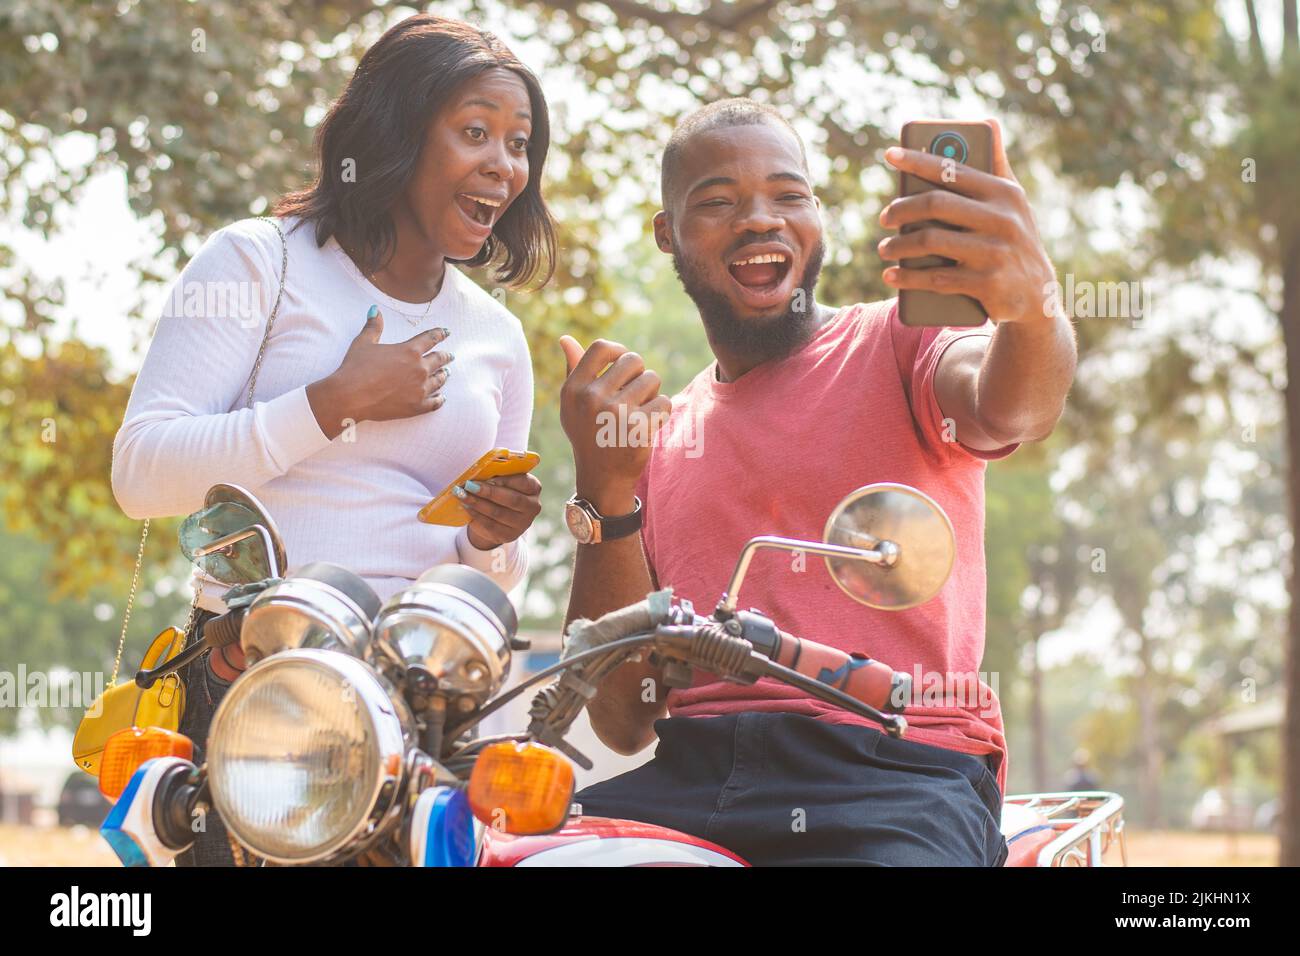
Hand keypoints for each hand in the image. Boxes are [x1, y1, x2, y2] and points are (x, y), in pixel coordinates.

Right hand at [306, 307, 453, 438]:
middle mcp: (419, 369)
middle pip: (439, 360)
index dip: (440, 334)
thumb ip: (373, 326)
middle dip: (445, 357)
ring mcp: (420, 389)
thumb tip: (374, 310)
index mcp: (409, 351)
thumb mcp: (364, 343)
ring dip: (443, 375)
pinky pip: (435, 403)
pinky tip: (442, 397)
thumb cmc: (355, 368)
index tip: (446, 332)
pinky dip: (440, 399)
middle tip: (450, 356)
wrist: (350, 396)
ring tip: (446, 374)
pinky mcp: (417, 407)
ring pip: (439, 380)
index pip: (430, 339)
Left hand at [456, 472, 542, 549]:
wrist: (499, 518)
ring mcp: (522, 523)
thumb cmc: (501, 491)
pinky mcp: (509, 535)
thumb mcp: (503, 480)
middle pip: (512, 499)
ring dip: (478, 503)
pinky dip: (476, 515)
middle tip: (470, 485)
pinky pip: (490, 525)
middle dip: (488, 492)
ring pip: (498, 513)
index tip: (487, 478)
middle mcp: (533, 506)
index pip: (523, 482)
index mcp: (534, 488)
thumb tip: (479, 472)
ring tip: (463, 495)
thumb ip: (496, 475)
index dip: (505, 480)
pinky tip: (466, 507)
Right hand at [558, 336, 671, 512]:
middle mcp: (592, 399)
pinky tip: (648, 424)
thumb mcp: (572, 405)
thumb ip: (573, 370)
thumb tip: (565, 338)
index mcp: (573, 390)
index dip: (618, 351)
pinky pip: (664, 402)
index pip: (602, 348)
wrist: (603, 478)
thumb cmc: (588, 434)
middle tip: (634, 394)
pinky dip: (661, 412)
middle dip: (639, 374)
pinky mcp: (639, 428)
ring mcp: (616, 414)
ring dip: (652, 393)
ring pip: (652, 379)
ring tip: (640, 410)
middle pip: (633, 360)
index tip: (622, 365)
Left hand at [876, 118, 1059, 326]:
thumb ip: (996, 166)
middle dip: (902, 209)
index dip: (918, 161)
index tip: (890, 155)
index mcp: (1004, 193)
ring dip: (898, 246)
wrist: (1038, 296)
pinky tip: (891, 275)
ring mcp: (994, 252)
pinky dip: (907, 278)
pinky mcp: (986, 283)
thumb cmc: (1014, 240)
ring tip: (884, 248)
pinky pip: (935, 278)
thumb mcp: (1013, 203)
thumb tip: (989, 122)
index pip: (953, 170)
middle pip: (936, 204)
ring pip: (930, 241)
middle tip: (885, 217)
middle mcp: (1002, 219)